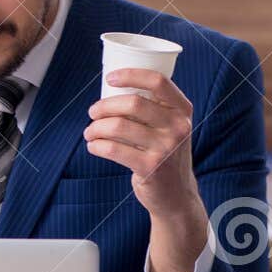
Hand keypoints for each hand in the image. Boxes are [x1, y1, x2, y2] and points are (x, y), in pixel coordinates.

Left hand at [83, 68, 207, 271]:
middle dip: (104, 106)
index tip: (109, 78)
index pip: (158, 81)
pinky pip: (113, 149)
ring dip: (96, 128)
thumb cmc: (164, 154)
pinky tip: (93, 146)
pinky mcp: (150, 167)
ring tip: (90, 132)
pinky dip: (96, 145)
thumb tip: (111, 90)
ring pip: (118, 126)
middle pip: (133, 103)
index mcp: (182, 110)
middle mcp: (178, 126)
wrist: (176, 195)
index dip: (130, 75)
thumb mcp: (169, 128)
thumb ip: (152, 109)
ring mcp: (165, 148)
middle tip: (92, 112)